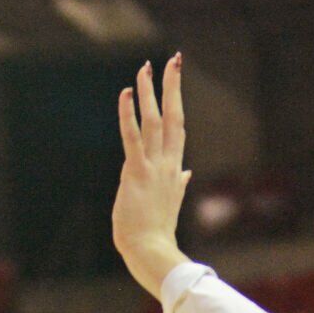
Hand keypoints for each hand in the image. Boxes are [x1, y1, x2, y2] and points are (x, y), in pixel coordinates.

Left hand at [111, 55, 192, 300]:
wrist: (151, 252)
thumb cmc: (155, 235)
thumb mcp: (169, 205)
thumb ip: (178, 185)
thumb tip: (186, 173)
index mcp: (174, 172)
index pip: (176, 132)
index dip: (176, 106)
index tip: (175, 84)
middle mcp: (168, 165)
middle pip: (172, 118)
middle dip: (172, 88)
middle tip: (173, 60)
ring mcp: (154, 168)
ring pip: (154, 121)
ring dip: (150, 92)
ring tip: (146, 67)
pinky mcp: (136, 173)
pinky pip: (133, 137)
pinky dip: (129, 114)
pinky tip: (126, 93)